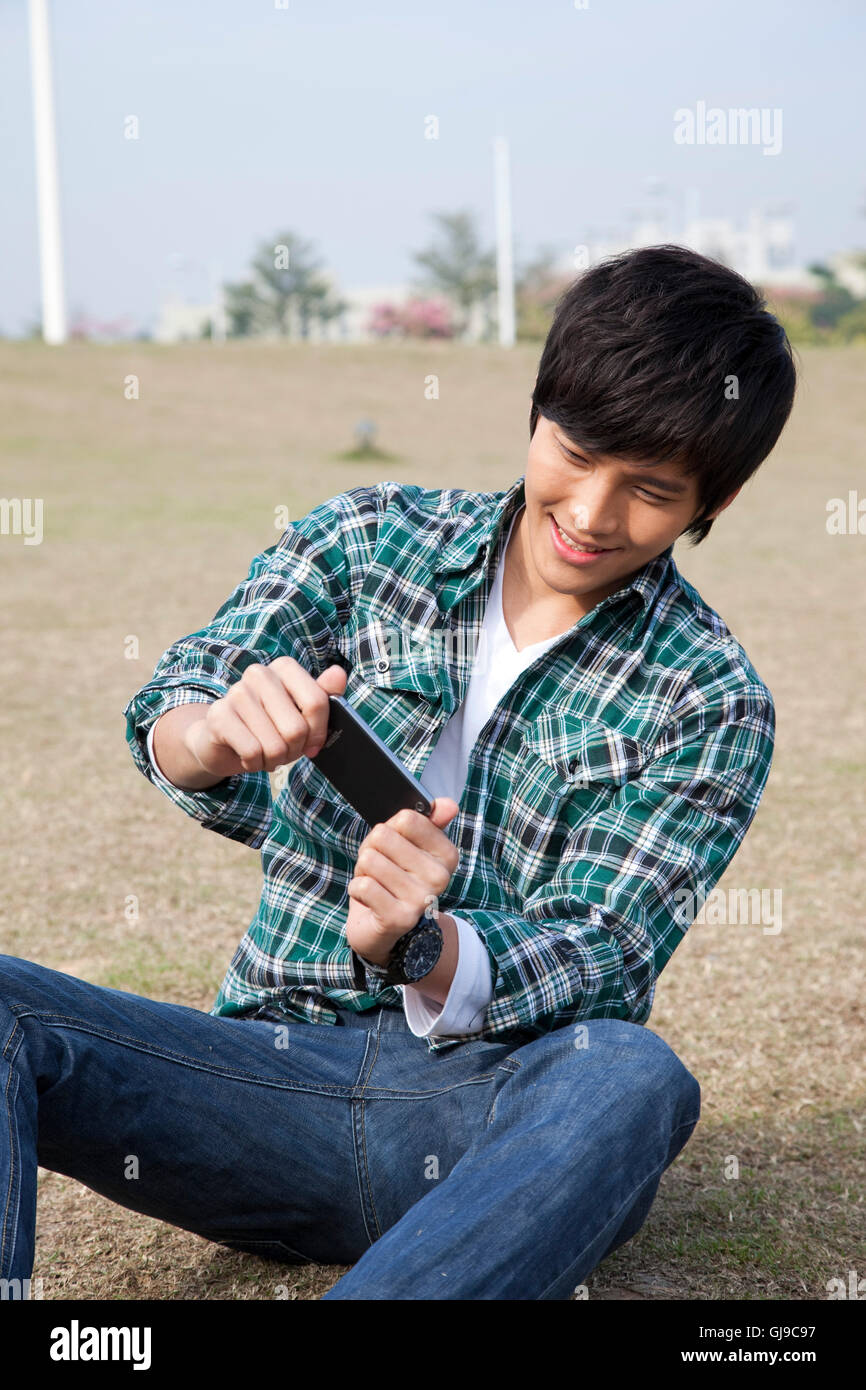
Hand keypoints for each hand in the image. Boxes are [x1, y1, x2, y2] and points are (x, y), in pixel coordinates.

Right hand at [183, 657, 347, 779]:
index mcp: (284, 668)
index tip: (312, 744)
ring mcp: (236, 692)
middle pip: (297, 728)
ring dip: (273, 760)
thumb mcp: (300, 715)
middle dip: (294, 750)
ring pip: (274, 745)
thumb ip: (323, 697)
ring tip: (265, 753)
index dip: (318, 733)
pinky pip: (252, 752)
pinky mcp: (219, 715)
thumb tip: (338, 673)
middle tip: (283, 750)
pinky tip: (249, 758)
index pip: (317, 702)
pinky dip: (255, 764)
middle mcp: (259, 674)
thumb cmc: (268, 727)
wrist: (222, 741)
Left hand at [346, 798, 460, 965]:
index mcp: (446, 855)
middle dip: (372, 850)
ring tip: (376, 885)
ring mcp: (421, 899)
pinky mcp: (399, 918)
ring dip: (364, 872)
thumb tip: (448, 805)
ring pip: (370, 860)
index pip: (407, 818)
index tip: (394, 848)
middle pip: (383, 836)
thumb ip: (427, 822)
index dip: (389, 828)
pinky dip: (357, 890)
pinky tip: (370, 901)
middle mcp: (440, 877)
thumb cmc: (393, 879)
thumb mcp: (408, 846)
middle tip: (381, 870)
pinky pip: (362, 886)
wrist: (384, 929)